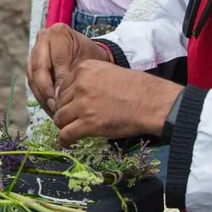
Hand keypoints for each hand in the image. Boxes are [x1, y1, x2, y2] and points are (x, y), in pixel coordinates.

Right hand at [26, 23, 109, 115]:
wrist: (88, 54)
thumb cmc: (90, 57)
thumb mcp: (86, 62)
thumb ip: (73, 75)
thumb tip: (58, 96)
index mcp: (59, 33)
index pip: (57, 60)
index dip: (59, 80)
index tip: (64, 98)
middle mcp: (43, 38)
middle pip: (39, 67)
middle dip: (46, 90)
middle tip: (55, 107)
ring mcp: (34, 50)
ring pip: (33, 76)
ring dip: (41, 96)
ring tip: (52, 111)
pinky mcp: (31, 64)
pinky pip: (32, 81)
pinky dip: (40, 96)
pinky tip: (49, 108)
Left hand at [53, 61, 182, 146]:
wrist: (151, 102)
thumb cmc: (136, 88)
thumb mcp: (109, 72)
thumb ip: (90, 80)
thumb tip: (75, 95)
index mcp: (84, 69)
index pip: (63, 86)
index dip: (67, 98)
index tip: (72, 106)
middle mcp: (80, 84)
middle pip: (59, 102)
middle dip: (65, 112)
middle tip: (73, 120)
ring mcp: (82, 104)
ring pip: (59, 118)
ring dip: (64, 126)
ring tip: (71, 131)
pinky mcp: (87, 123)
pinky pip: (66, 134)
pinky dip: (65, 140)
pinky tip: (69, 143)